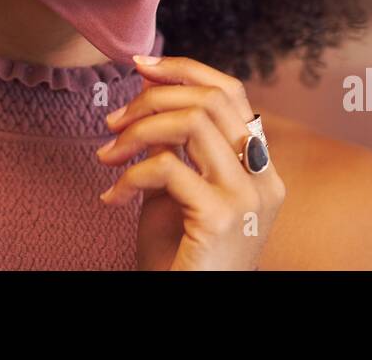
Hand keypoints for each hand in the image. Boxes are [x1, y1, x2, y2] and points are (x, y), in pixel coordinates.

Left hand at [96, 55, 285, 269]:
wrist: (189, 306)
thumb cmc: (179, 257)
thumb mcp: (180, 191)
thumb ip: (176, 146)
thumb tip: (150, 90)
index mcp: (260, 166)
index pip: (232, 92)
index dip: (186, 69)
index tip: (140, 66)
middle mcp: (263, 177)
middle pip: (211, 100)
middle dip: (152, 99)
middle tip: (112, 121)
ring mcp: (247, 197)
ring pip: (192, 123)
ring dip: (138, 132)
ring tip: (108, 156)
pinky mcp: (221, 218)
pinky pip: (169, 169)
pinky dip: (131, 176)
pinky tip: (113, 198)